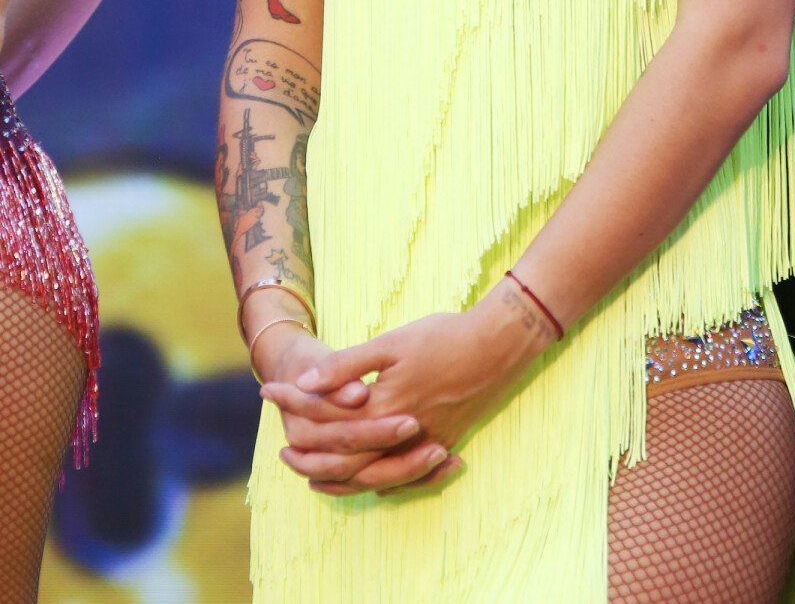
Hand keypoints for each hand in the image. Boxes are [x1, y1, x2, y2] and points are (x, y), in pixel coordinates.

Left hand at [262, 279, 554, 494]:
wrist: (499, 345)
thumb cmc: (445, 336)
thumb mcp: (392, 343)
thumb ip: (349, 366)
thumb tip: (308, 380)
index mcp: (382, 407)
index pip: (325, 416)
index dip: (294, 402)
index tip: (269, 391)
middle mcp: (398, 435)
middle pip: (342, 458)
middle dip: (308, 454)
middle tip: (282, 450)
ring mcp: (421, 444)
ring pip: (370, 476)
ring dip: (337, 478)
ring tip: (312, 476)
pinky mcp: (441, 444)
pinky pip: (400, 478)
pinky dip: (376, 482)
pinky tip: (366, 481)